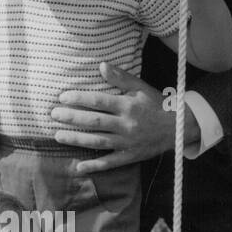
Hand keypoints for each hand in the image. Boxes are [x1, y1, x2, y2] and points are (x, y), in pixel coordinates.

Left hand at [51, 62, 196, 172]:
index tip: (62, 97)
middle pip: (94, 122)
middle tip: (53, 114)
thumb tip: (101, 65)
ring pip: (97, 141)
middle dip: (72, 118)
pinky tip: (78, 166)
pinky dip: (94, 166)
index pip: (99, 102)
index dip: (79, 99)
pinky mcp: (129, 156)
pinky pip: (109, 163)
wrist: (178, 128)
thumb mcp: (141, 88)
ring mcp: (127, 142)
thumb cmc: (157, 105)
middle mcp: (126, 125)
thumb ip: (121, 78)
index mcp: (128, 106)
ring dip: (76, 139)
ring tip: (57, 136)